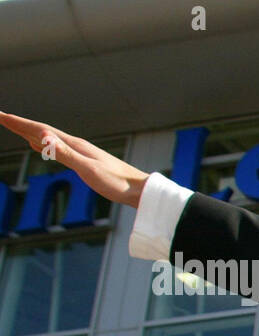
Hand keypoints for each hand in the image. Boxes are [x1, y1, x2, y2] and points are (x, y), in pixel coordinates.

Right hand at [0, 111, 148, 207]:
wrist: (140, 190)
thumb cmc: (116, 182)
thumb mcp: (87, 169)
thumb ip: (64, 153)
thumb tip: (42, 135)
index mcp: (74, 145)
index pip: (40, 129)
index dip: (18, 123)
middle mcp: (76, 145)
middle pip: (42, 130)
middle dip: (20, 124)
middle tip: (0, 117)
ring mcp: (81, 152)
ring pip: (49, 138)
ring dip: (30, 132)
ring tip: (15, 127)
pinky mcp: (86, 161)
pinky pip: (58, 148)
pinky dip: (44, 143)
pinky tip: (41, 145)